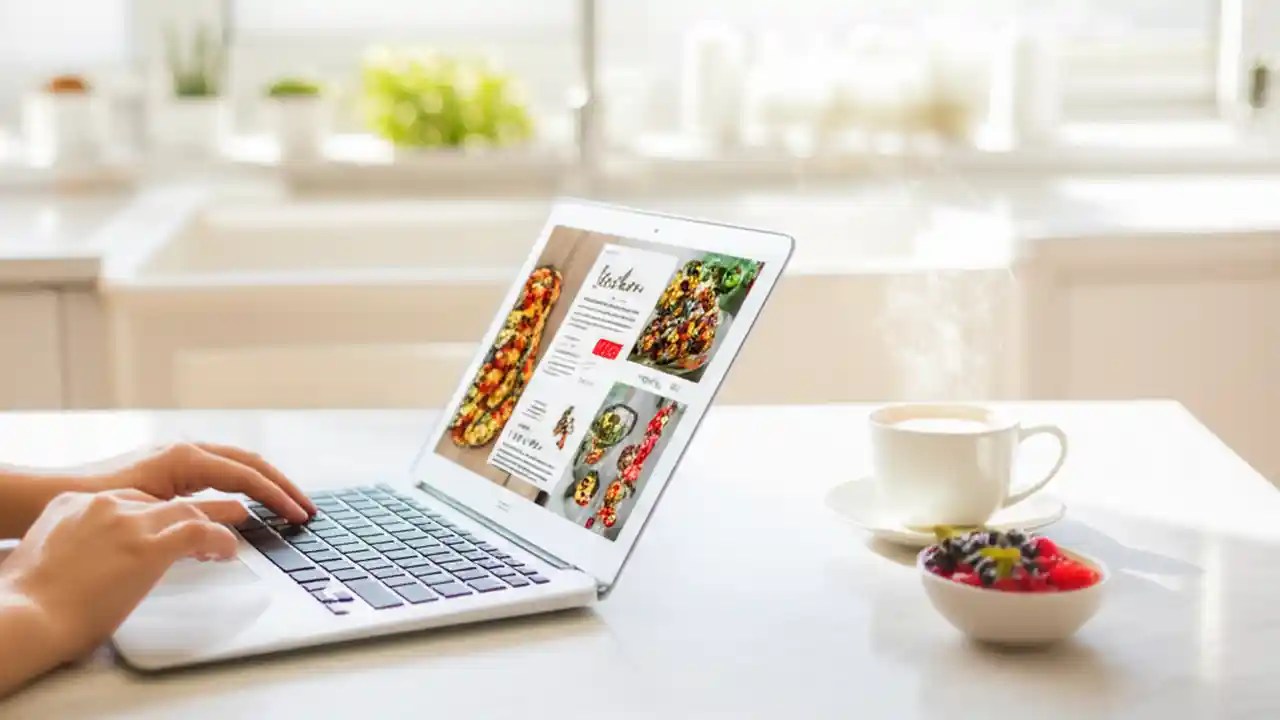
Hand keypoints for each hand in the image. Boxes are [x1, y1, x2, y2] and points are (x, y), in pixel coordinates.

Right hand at [0, 490, 247, 664]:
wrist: (25, 617)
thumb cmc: (27, 604)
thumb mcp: (43, 559)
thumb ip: (72, 551)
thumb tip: (85, 567)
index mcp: (74, 504)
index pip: (128, 499)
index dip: (154, 513)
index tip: (166, 525)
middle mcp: (104, 505)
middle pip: (161, 501)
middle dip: (190, 510)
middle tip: (215, 515)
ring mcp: (129, 523)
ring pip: (188, 509)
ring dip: (217, 516)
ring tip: (240, 519)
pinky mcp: (148, 547)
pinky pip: (198, 533)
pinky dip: (219, 539)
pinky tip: (229, 550)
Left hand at [103, 443, 314, 522]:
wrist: (52, 494)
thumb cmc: (97, 502)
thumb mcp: (153, 511)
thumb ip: (198, 513)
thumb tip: (238, 519)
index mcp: (186, 458)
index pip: (248, 476)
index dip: (278, 497)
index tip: (299, 516)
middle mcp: (186, 452)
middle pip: (251, 464)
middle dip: (282, 486)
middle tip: (307, 510)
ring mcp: (179, 458)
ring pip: (237, 465)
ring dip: (266, 484)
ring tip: (288, 504)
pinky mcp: (171, 470)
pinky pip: (221, 472)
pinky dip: (245, 485)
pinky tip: (250, 503)